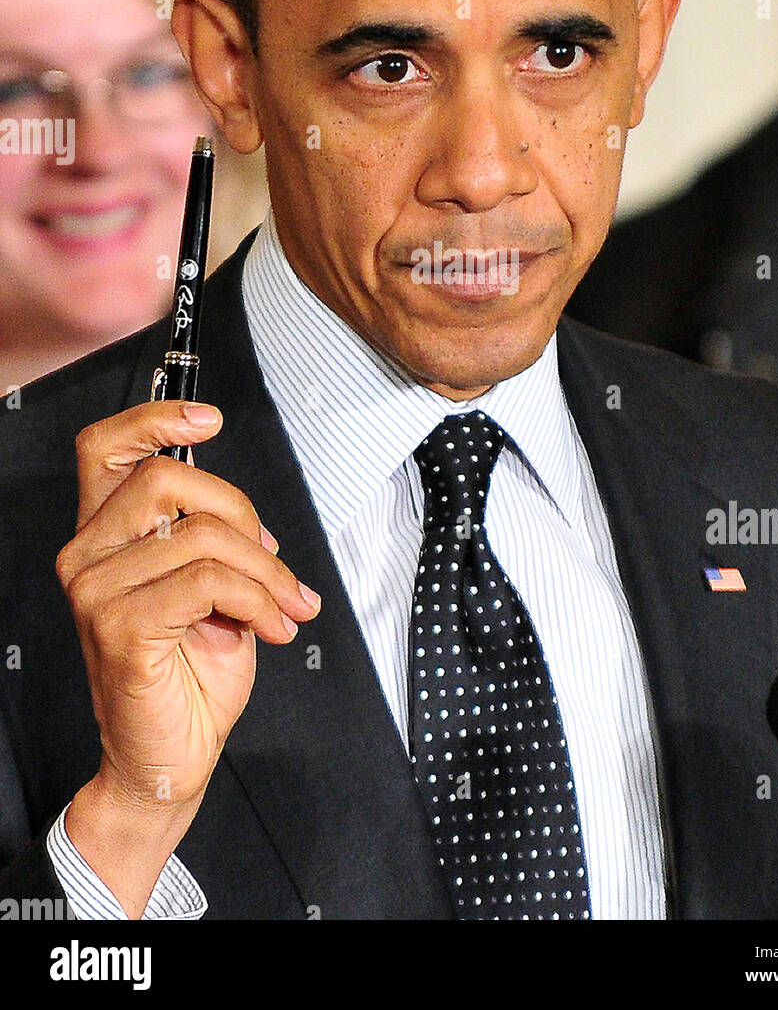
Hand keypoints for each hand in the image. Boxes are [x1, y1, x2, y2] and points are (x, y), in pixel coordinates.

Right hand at [56, 399, 319, 913]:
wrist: (170, 757)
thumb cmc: (188, 677)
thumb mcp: (210, 592)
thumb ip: (215, 543)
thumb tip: (253, 527)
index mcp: (107, 536)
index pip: (105, 449)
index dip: (154, 420)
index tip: (207, 420)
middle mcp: (89, 554)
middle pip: (170, 481)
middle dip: (243, 514)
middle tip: (277, 566)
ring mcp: (97, 590)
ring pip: (203, 536)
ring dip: (266, 572)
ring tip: (288, 607)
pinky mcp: (120, 625)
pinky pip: (208, 583)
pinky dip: (259, 600)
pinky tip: (274, 626)